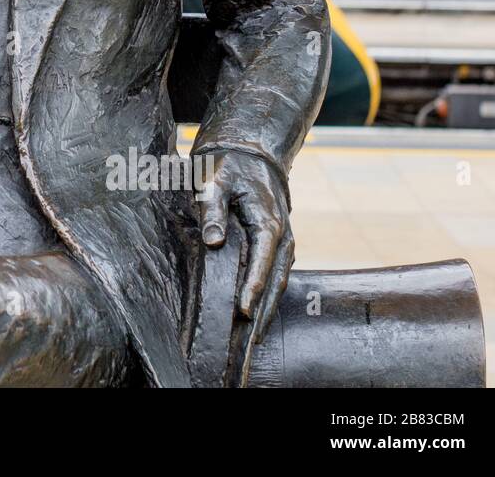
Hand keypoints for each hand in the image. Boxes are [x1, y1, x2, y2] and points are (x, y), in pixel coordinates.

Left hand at [195, 150, 293, 341]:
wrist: (248, 152)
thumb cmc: (227, 165)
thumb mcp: (213, 180)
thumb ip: (212, 209)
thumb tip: (213, 242)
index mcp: (267, 221)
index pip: (263, 260)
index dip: (254, 287)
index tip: (243, 311)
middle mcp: (281, 236)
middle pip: (276, 280)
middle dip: (265, 311)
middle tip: (250, 343)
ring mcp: (282, 243)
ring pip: (279, 282)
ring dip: (268, 310)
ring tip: (253, 341)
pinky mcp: (276, 246)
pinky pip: (275, 276)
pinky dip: (268, 298)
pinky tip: (255, 318)